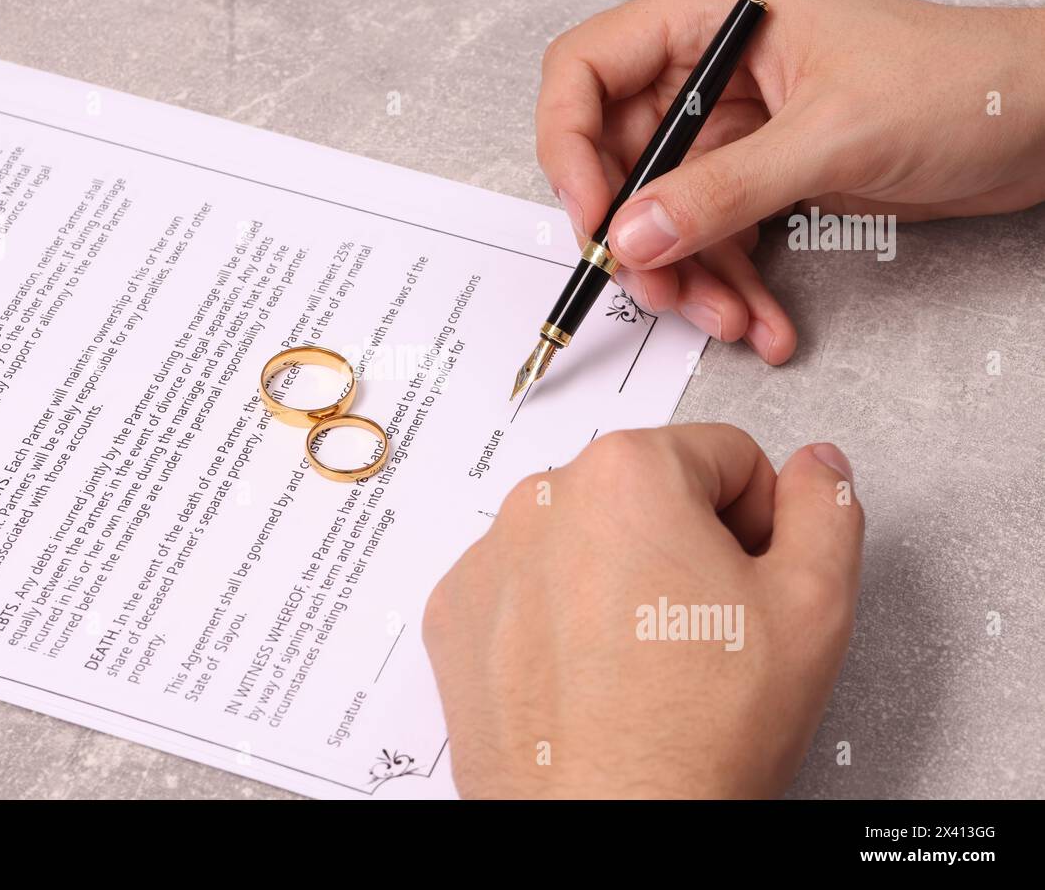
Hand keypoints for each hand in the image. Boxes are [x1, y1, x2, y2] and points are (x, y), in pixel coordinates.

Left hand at [422, 424, 863, 798]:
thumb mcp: (812, 608)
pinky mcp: (456, 614)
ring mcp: (489, 559)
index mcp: (627, 474)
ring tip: (647, 660)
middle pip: (647, 492)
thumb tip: (820, 467)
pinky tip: (591, 674)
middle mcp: (543, 501)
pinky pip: (526, 585)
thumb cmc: (694, 736)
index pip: (725, 455)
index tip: (753, 575)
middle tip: (707, 628)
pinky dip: (559, 616)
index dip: (761, 519)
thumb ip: (828, 509)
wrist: (606, 830)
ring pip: (584, 538)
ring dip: (620, 578)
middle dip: (687, 545)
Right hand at [536, 0, 1044, 362]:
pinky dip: (729, 286)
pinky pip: (713, 238)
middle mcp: (710, 69)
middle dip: (635, 235)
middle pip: (618, 158)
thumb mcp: (832, 135)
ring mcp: (733, 127)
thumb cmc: (964, 84)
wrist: (1042, 123)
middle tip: (658, 287)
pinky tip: (761, 321)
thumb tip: (633, 234)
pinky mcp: (759, 176)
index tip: (592, 217)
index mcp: (712, 17)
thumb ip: (723, 190)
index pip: (586, 69)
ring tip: (727, 318)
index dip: (568, 146)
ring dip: (687, 277)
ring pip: (663, 213)